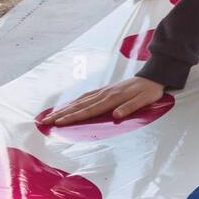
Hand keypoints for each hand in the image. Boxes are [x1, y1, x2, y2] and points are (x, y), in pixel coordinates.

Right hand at [41, 76, 166, 125]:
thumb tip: (116, 116)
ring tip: (51, 115)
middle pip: (79, 105)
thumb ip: (130, 107)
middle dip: (62, 114)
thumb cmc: (149, 91)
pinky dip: (75, 102)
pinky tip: (69, 105)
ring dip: (65, 108)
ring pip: (80, 100)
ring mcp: (104, 91)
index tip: (59, 122)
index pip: (89, 110)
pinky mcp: (105, 90)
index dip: (73, 117)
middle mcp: (104, 94)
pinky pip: (86, 96)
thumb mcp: (144, 100)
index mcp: (112, 98)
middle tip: (45, 121)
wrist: (153, 76)